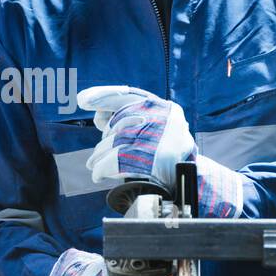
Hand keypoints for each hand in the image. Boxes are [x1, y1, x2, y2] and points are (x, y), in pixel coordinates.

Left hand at [77, 86, 196, 189]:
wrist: (192, 180)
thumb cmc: (171, 155)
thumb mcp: (159, 129)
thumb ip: (134, 120)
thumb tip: (99, 116)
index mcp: (163, 108)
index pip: (127, 95)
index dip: (103, 97)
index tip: (83, 100)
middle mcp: (159, 116)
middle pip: (117, 123)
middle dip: (103, 141)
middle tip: (93, 157)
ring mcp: (153, 135)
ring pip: (111, 142)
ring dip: (98, 156)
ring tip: (93, 165)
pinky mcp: (146, 156)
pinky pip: (112, 160)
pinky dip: (101, 168)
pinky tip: (98, 175)